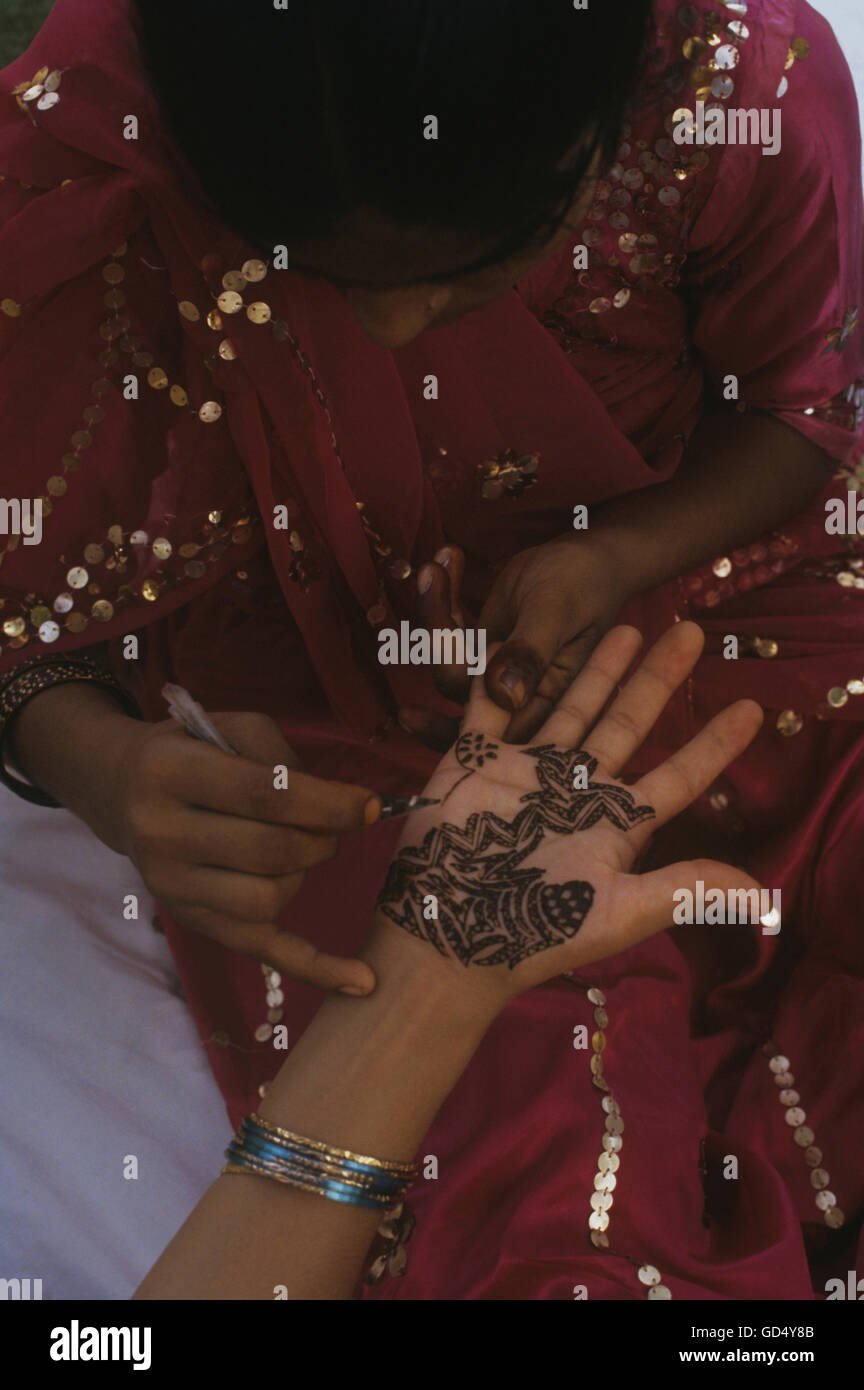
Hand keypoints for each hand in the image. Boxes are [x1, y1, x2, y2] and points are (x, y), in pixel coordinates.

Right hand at [115, 711, 379, 992]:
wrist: (125, 791)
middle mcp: (160, 832)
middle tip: (330, 826)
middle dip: (320, 838)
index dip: (328, 803)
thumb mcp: (232, 728)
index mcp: (170, 771)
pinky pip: (260, 950)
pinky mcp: (191, 919)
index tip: (371, 806)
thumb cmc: (196, 752)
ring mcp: (171, 885)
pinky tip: (362, 981)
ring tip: (300, 849)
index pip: (265, 795)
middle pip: (271, 851)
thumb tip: (350, 808)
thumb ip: (285, 758)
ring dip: (304, 873)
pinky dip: (315, 968)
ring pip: (269, 898)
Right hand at [375, 622, 762, 1013]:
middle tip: (692, 630)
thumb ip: (685, 891)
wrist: (445, 935)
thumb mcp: (617, 912)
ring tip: (626, 624)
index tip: (753, 710)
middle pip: (629, 723)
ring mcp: (524, 772)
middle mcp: (574, 791)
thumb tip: (763, 896)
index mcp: (613, 824)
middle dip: (659, 678)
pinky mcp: (472, 760)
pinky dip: (499, 675)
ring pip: (569, 705)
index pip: (677, 777)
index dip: (714, 746)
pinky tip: (516, 644)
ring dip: (596, 667)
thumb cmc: (532, 934)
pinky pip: (488, 706)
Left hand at [399, 533, 631, 747]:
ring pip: (445, 657)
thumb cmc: (584, 581)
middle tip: (429, 579)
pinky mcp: (480, 647)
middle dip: (435, 636)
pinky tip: (447, 558)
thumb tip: (501, 697)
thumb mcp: (556, 611)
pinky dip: (442, 595)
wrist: (590, 559)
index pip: (490, 729)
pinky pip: (446, 630)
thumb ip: (530, 653)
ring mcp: (494, 671)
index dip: (444, 730)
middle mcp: (517, 696)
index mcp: (545, 702)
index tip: (405, 714)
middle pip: (457, 688)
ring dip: (435, 606)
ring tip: (438, 562)